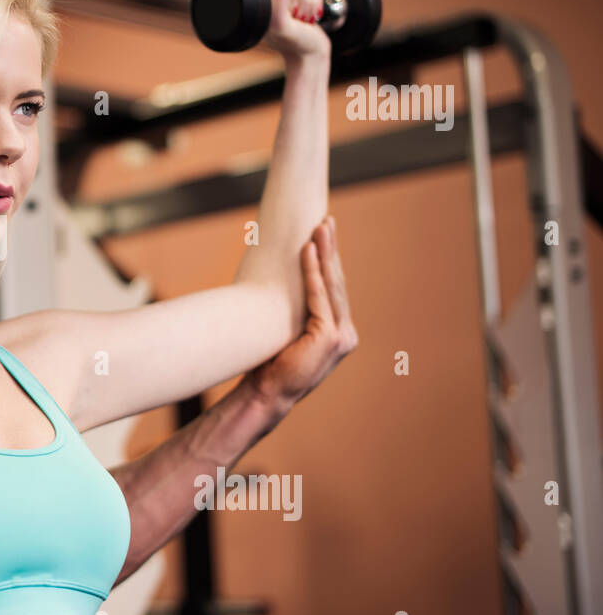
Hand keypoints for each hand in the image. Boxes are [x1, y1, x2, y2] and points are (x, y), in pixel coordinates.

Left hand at [243, 215, 356, 412]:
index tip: (325, 235)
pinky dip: (312, 272)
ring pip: (332, 286)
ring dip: (326, 254)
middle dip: (332, 250)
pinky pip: (318, 297)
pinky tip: (309, 251)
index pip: (334, 290)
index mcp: (339, 333)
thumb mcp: (290, 333)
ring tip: (321, 228)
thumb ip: (300, 314)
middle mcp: (346, 334)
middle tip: (326, 221)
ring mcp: (341, 337)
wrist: (267, 393)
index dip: (330, 261)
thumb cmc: (272, 363)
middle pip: (337, 283)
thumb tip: (288, 284)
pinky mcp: (329, 338)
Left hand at [262, 0, 332, 60]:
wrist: (311, 54)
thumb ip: (280, 5)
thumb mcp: (282, 26)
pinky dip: (315, 0)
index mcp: (262, 6)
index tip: (289, 11)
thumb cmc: (296, 44)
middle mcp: (272, 1)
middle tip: (298, 16)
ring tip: (304, 18)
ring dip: (308, 0)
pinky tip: (310, 15)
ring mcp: (288, 0)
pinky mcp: (301, 1)